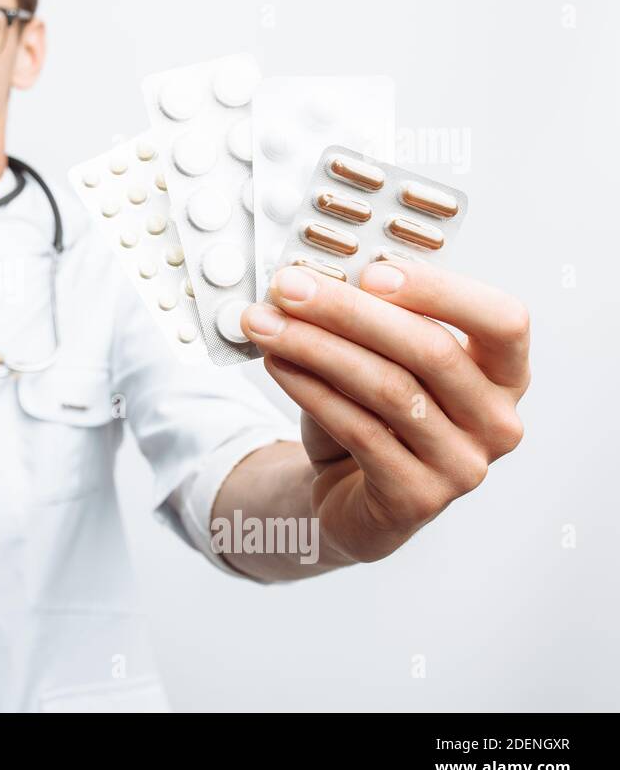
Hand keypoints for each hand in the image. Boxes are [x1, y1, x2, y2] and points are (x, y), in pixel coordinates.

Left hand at [240, 260, 529, 562]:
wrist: (354, 498)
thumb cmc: (375, 418)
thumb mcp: (384, 363)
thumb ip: (371, 325)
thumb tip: (314, 281)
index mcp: (504, 374)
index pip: (503, 321)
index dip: (440, 291)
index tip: (370, 271)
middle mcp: (496, 421)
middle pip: (431, 350)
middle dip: (349, 311)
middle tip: (289, 287)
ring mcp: (463, 465)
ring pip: (388, 389)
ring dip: (315, 347)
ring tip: (265, 323)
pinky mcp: (417, 497)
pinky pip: (358, 430)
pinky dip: (309, 390)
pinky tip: (276, 364)